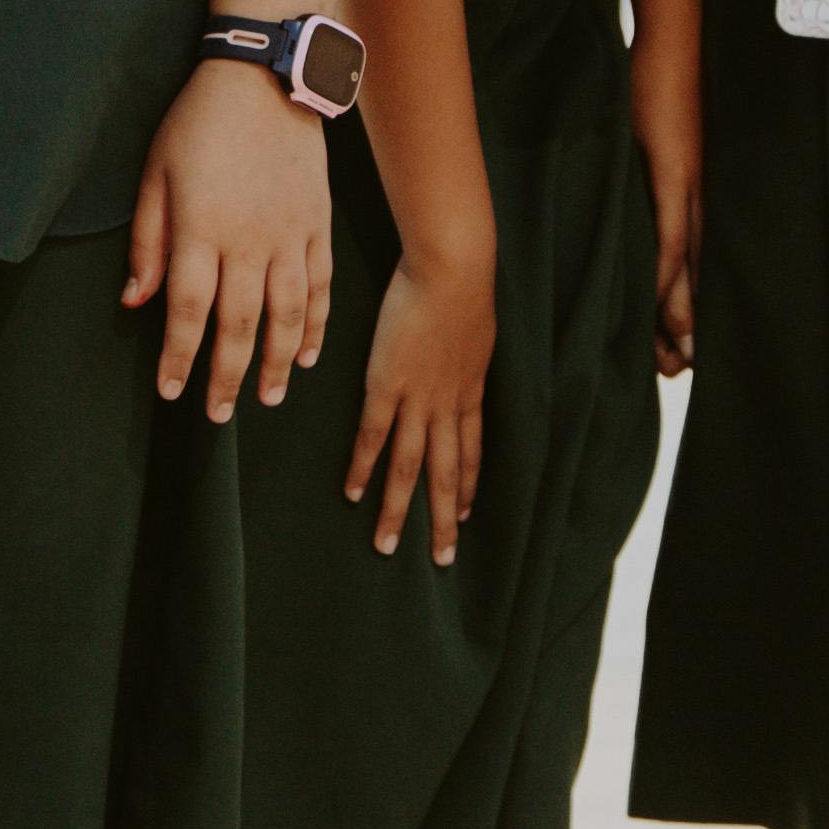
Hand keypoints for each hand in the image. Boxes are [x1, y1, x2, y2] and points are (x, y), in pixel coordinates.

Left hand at [126, 60, 333, 419]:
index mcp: (201, 229)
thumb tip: (134, 301)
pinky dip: (318, 325)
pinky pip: (322, 286)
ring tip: (269, 397)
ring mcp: (290, 234)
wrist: (265, 76)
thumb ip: (148, 241)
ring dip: (278, 362)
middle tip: (219, 414)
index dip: (179, 356)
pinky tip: (307, 354)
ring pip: (288, 314)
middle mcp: (248, 240)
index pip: (187, 311)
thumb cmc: (198, 122)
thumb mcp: (155, 173)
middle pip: (240, 325)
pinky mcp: (319, 224)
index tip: (171, 390)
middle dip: (228, 377)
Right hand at [345, 249, 491, 566]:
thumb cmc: (464, 283)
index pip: (472, 449)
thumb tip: (462, 344)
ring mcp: (418, 399)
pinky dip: (364, 469)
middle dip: (443, 519)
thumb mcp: (475, 324)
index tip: (466, 513)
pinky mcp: (387, 385)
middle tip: (442, 559)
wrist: (453, 269)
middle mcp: (449, 405)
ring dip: (401, 510)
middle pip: (447, 473)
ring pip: (411, 468)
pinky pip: (374, 438)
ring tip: (388, 546)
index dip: (468, 484)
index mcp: (471, 389)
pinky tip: (354, 493)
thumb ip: (465, 345)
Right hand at [631, 53, 702, 380]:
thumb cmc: (654, 73)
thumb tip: (606, 186)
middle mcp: (696, 195)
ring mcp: (690, 185)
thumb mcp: (640, 130)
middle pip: (693, 275)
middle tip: (674, 372)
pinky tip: (669, 311)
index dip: (677, 305)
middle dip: (684, 327)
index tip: (670, 348)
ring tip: (675, 360)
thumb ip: (631, 164)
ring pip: (689, 267)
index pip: (683, 259)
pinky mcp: (678, 169)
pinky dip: (672, 275)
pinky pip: (673, 231)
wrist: (676, 32)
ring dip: (681, 315)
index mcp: (686, 187)